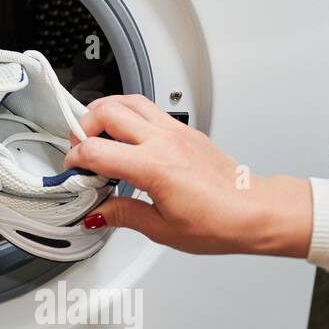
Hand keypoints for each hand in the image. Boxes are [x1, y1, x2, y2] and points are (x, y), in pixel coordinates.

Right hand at [63, 94, 312, 256]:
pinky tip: (124, 133)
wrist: (255, 210)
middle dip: (82, 128)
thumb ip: (122, 215)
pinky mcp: (185, 130)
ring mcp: (175, 131)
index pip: (96, 150)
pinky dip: (127, 112)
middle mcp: (164, 141)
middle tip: (79, 149)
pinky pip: (148, 107)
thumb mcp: (162, 229)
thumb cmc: (220, 222)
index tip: (73, 172)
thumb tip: (97, 214)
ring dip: (104, 111)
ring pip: (128, 100)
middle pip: (106, 112)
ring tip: (96, 132)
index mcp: (154, 167)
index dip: (75, 160)